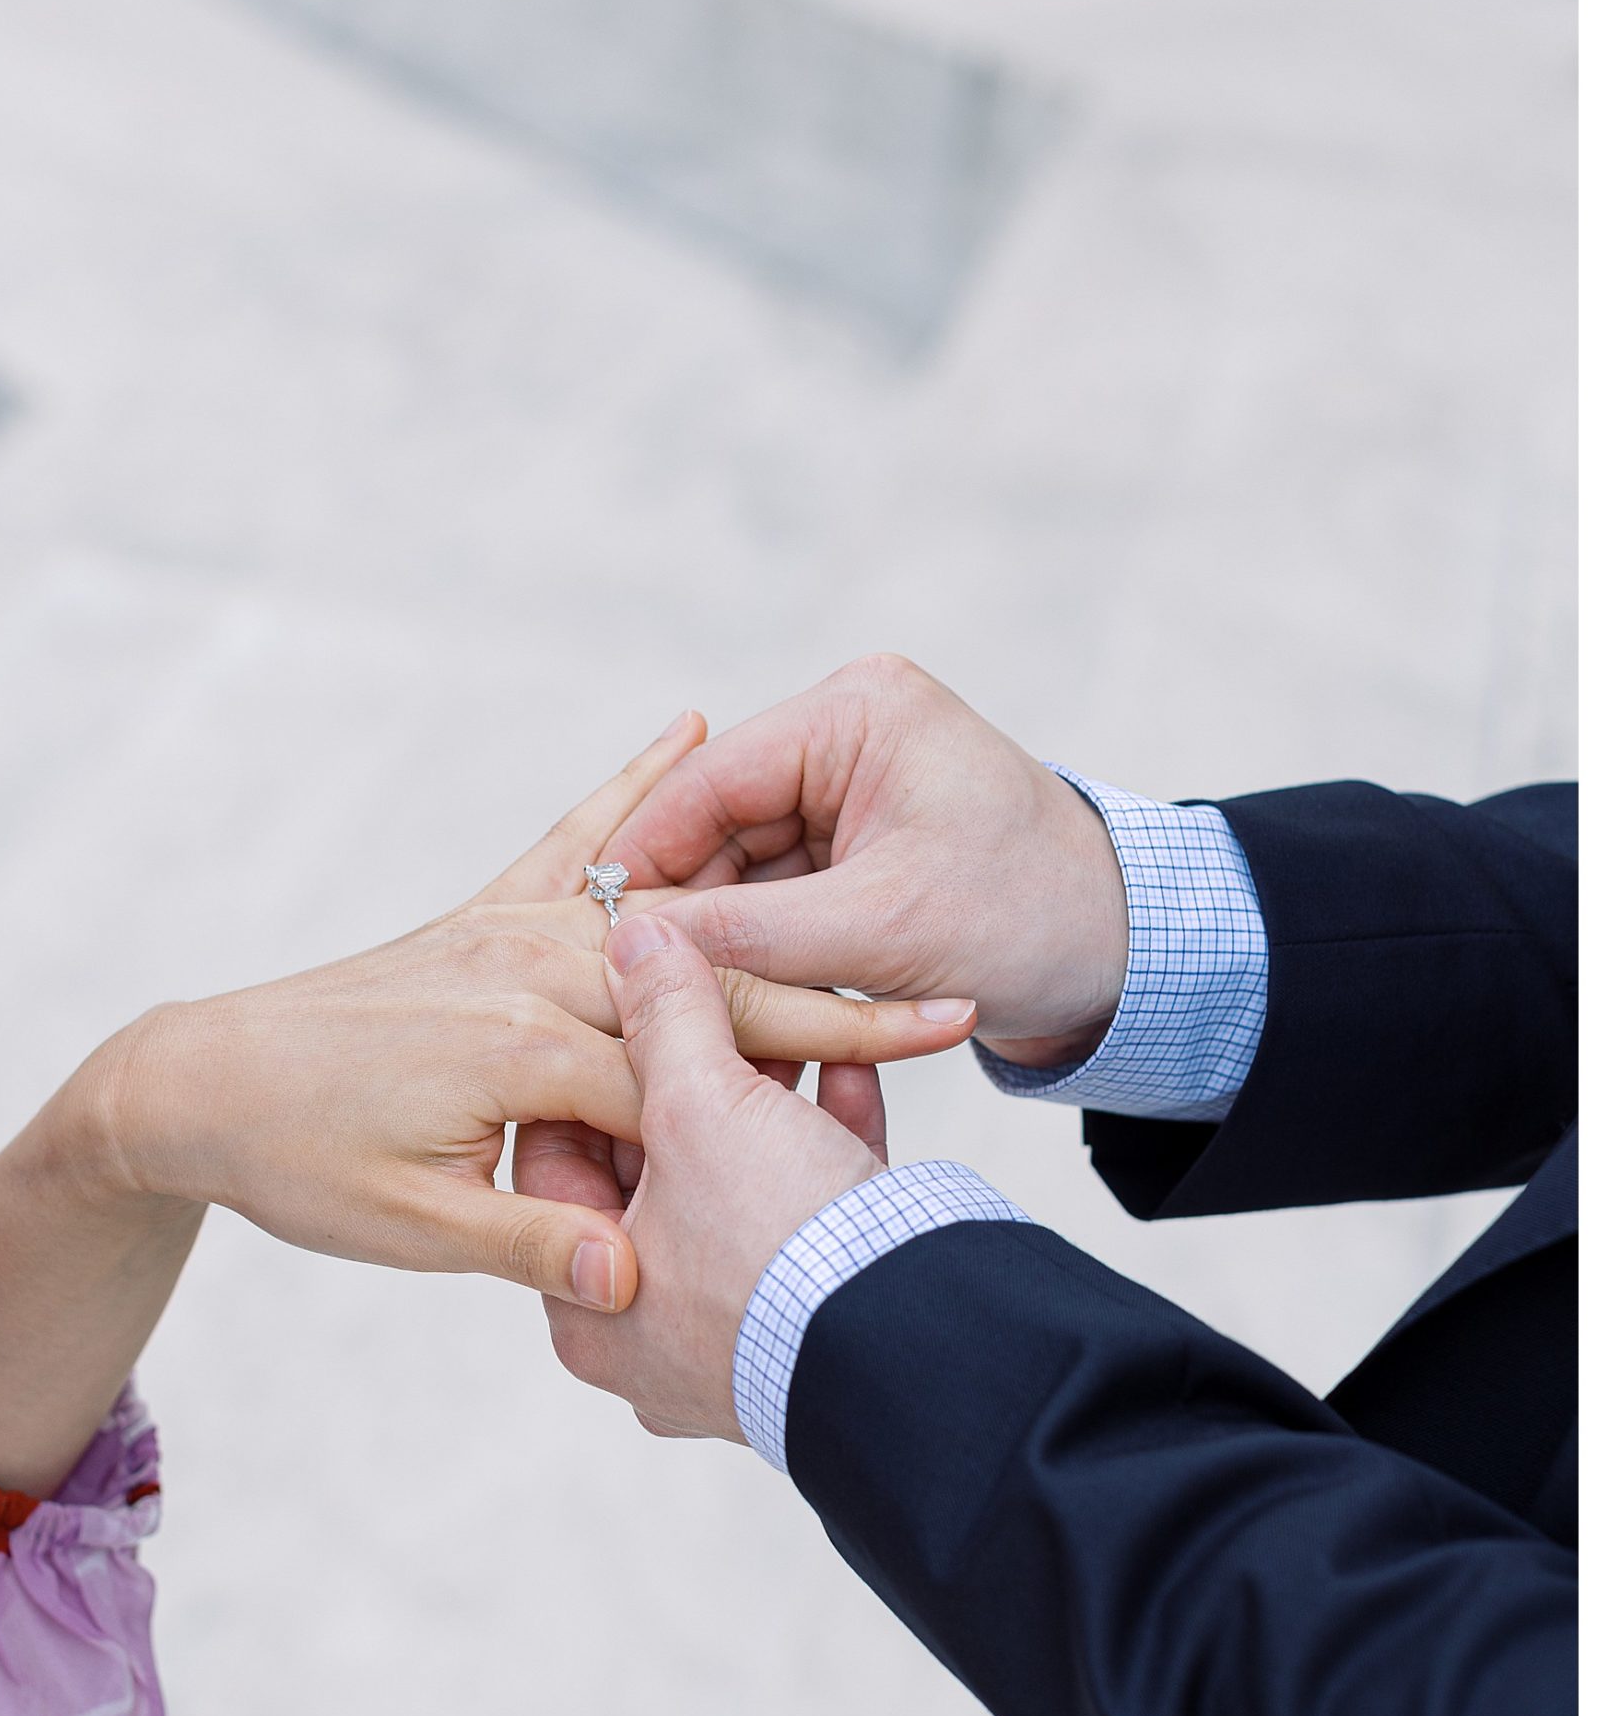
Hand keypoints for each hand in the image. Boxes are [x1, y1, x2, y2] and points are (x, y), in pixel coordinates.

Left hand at [80, 710, 973, 1307]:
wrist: (198, 1082)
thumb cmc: (299, 1163)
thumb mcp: (406, 1227)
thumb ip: (529, 1240)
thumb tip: (636, 1274)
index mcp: (522, 1051)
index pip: (702, 1068)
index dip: (823, 1066)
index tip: (929, 1054)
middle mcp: (527, 970)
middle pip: (715, 987)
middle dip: (838, 993)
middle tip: (951, 991)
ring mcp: (507, 929)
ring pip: (672, 917)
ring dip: (777, 915)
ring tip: (879, 903)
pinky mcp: (484, 914)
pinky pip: (576, 840)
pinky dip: (633, 786)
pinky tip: (692, 728)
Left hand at [515, 915, 889, 1439]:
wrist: (927, 1352)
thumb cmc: (781, 1251)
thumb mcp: (700, 1111)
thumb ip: (663, 1017)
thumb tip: (631, 938)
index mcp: (592, 1307)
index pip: (564, 1158)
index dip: (595, 1060)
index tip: (629, 991)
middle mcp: (656, 1336)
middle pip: (660, 1170)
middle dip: (700, 1077)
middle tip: (717, 995)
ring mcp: (746, 1334)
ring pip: (744, 1185)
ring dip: (772, 1096)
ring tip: (801, 1019)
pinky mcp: (830, 1320)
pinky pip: (813, 1212)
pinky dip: (828, 1136)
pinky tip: (852, 1065)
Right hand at [598, 653, 1128, 1068]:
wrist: (1130, 959)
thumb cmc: (1030, 921)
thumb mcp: (881, 931)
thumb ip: (752, 937)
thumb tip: (628, 945)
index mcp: (860, 713)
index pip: (715, 780)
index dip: (644, 856)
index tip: (585, 926)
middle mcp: (846, 734)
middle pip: (718, 824)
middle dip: (679, 905)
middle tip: (614, 982)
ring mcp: (849, 790)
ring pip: (739, 868)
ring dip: (714, 935)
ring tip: (661, 1002)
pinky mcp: (855, 846)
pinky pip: (776, 894)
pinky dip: (754, 948)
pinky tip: (716, 999)